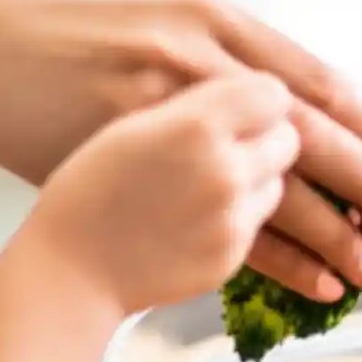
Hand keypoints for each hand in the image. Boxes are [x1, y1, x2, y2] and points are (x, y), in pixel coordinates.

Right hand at [0, 0, 361, 301]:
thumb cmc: (73, 46)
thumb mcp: (163, 35)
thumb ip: (232, 73)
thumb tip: (302, 117)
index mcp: (215, 27)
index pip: (321, 88)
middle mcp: (205, 78)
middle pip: (318, 143)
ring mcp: (179, 140)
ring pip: (284, 198)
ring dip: (342, 238)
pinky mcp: (149, 189)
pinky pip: (240, 239)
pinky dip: (291, 265)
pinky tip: (326, 283)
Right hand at [20, 73, 300, 316]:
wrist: (72, 267)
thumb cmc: (90, 186)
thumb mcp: (133, 121)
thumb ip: (200, 106)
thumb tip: (258, 98)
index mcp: (195, 124)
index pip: (274, 94)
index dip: (260, 99)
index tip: (245, 107)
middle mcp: (223, 170)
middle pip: (289, 137)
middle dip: (267, 138)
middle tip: (231, 145)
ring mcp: (232, 218)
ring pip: (279, 182)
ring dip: (256, 179)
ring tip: (206, 185)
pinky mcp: (233, 255)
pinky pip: (257, 223)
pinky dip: (238, 218)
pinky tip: (195, 219)